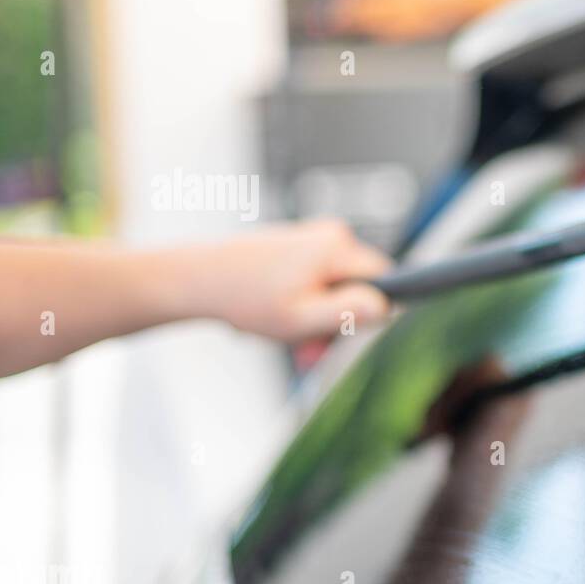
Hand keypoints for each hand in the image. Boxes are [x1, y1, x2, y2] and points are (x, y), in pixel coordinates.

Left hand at [178, 219, 392, 341]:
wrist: (197, 279)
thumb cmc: (247, 298)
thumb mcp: (303, 318)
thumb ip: (350, 312)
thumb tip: (387, 307)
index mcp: (337, 246)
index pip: (384, 278)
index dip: (370, 311)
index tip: (340, 332)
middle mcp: (331, 234)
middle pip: (358, 285)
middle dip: (337, 320)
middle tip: (308, 349)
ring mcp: (314, 238)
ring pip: (336, 287)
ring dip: (317, 316)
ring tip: (286, 332)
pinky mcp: (299, 246)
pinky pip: (317, 281)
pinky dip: (303, 302)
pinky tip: (277, 313)